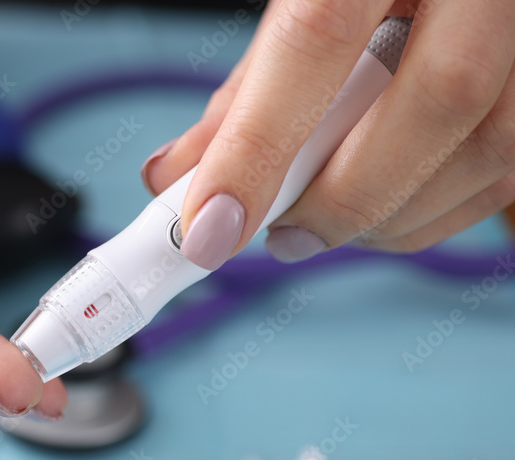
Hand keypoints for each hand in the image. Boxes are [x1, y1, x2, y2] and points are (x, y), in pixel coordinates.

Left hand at [142, 0, 514, 267]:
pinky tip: (383, 206)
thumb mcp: (299, 5)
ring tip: (322, 221)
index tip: (209, 228)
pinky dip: (433, 210)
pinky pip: (508, 167)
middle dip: (345, 198)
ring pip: (491, 147)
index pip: (318, 36)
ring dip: (390, 215)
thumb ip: (246, 93)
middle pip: (439, 98)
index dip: (259, 147)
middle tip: (281, 235)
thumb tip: (180, 181)